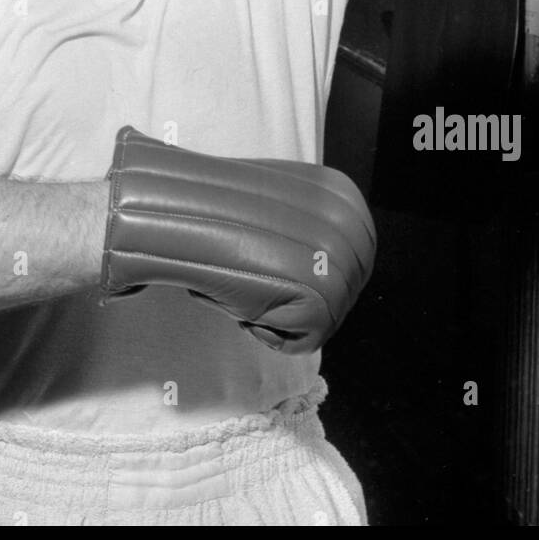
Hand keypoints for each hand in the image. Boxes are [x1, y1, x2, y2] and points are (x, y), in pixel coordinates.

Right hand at [99, 125, 375, 353]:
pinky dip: (266, 330)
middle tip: (255, 274)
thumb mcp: (281, 199)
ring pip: (321, 320)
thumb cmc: (220, 209)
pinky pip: (301, 341)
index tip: (272, 261)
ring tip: (247, 280)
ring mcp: (343, 266)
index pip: (350, 258)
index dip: (308, 270)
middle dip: (297, 294)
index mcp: (347, 198)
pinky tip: (245, 300)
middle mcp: (355, 228)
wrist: (183, 215)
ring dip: (279, 311)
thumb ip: (310, 219)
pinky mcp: (323, 304)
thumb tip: (319, 254)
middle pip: (341, 292)